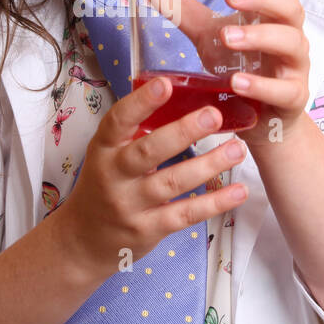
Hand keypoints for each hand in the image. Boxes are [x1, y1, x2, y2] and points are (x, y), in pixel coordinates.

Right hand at [55, 75, 249, 279]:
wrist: (85, 239)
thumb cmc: (104, 185)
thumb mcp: (108, 155)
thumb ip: (135, 132)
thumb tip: (180, 97)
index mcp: (103, 149)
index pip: (118, 121)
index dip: (141, 102)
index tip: (166, 84)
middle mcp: (113, 176)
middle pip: (148, 152)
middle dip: (183, 132)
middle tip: (214, 116)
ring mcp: (130, 205)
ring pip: (173, 182)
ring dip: (208, 165)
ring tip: (237, 149)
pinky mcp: (148, 230)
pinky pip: (185, 214)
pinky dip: (214, 203)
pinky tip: (238, 190)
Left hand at [152, 0, 312, 151]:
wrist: (259, 121)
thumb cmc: (240, 68)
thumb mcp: (209, 36)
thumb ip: (185, 12)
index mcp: (273, 14)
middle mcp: (290, 35)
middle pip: (290, 6)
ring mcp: (294, 67)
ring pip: (290, 43)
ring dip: (260, 37)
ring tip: (228, 37)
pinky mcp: (292, 98)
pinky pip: (284, 89)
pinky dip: (261, 85)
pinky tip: (238, 83)